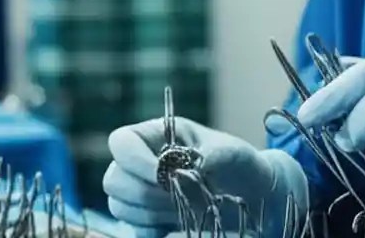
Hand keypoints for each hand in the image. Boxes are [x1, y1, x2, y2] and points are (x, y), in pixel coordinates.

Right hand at [104, 117, 306, 237]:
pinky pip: (135, 230)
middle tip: (177, 194)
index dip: (133, 160)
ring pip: (119, 206)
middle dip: (144, 191)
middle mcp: (141, 164)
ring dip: (151, 211)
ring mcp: (141, 193)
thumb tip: (196, 165)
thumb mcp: (232, 152)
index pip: (121, 142)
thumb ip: (214, 154)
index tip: (162, 174)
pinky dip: (152, 230)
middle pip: (113, 179)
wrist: (251, 195)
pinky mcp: (147, 221)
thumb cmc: (238, 164)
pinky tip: (178, 224)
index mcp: (155, 136)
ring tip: (185, 205)